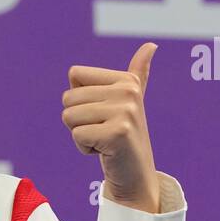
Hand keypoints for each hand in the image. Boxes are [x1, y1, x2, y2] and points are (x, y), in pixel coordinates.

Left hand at [62, 42, 161, 212]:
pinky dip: (84, 148)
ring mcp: (124, 111)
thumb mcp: (131, 102)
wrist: (135, 174)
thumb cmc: (125, 137)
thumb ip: (138, 73)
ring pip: (69, 116)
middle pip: (68, 97)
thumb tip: (151, 46)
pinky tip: (104, 151)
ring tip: (103, 140)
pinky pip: (76, 135)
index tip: (101, 113)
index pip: (74, 75)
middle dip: (77, 119)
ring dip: (80, 134)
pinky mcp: (117, 132)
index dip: (79, 99)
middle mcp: (128, 91)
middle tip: (101, 130)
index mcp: (126, 80)